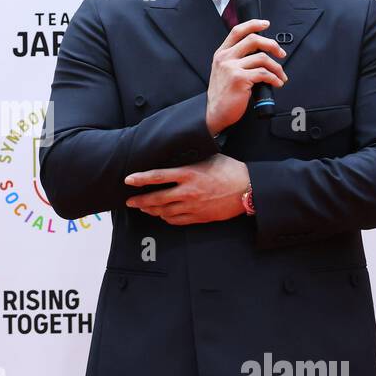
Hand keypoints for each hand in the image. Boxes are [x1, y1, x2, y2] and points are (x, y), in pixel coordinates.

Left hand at [123, 154, 249, 224]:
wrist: (247, 189)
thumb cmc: (229, 170)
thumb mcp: (208, 158)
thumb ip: (189, 160)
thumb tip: (174, 155)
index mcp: (188, 174)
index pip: (158, 176)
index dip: (141, 179)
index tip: (128, 180)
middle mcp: (188, 191)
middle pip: (157, 199)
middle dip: (140, 201)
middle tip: (129, 202)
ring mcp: (193, 206)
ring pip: (165, 212)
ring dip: (152, 211)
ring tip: (143, 208)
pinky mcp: (199, 217)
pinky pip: (177, 220)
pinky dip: (167, 218)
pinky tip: (162, 216)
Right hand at [205, 19, 288, 133]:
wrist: (216, 112)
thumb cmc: (223, 94)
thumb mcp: (223, 71)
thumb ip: (236, 59)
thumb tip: (259, 52)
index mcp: (221, 53)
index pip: (238, 31)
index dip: (253, 25)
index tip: (265, 24)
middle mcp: (225, 58)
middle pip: (253, 40)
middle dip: (272, 45)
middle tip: (280, 53)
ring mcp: (231, 68)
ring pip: (262, 58)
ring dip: (277, 67)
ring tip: (280, 75)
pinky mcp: (240, 79)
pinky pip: (264, 74)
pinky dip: (274, 78)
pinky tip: (276, 83)